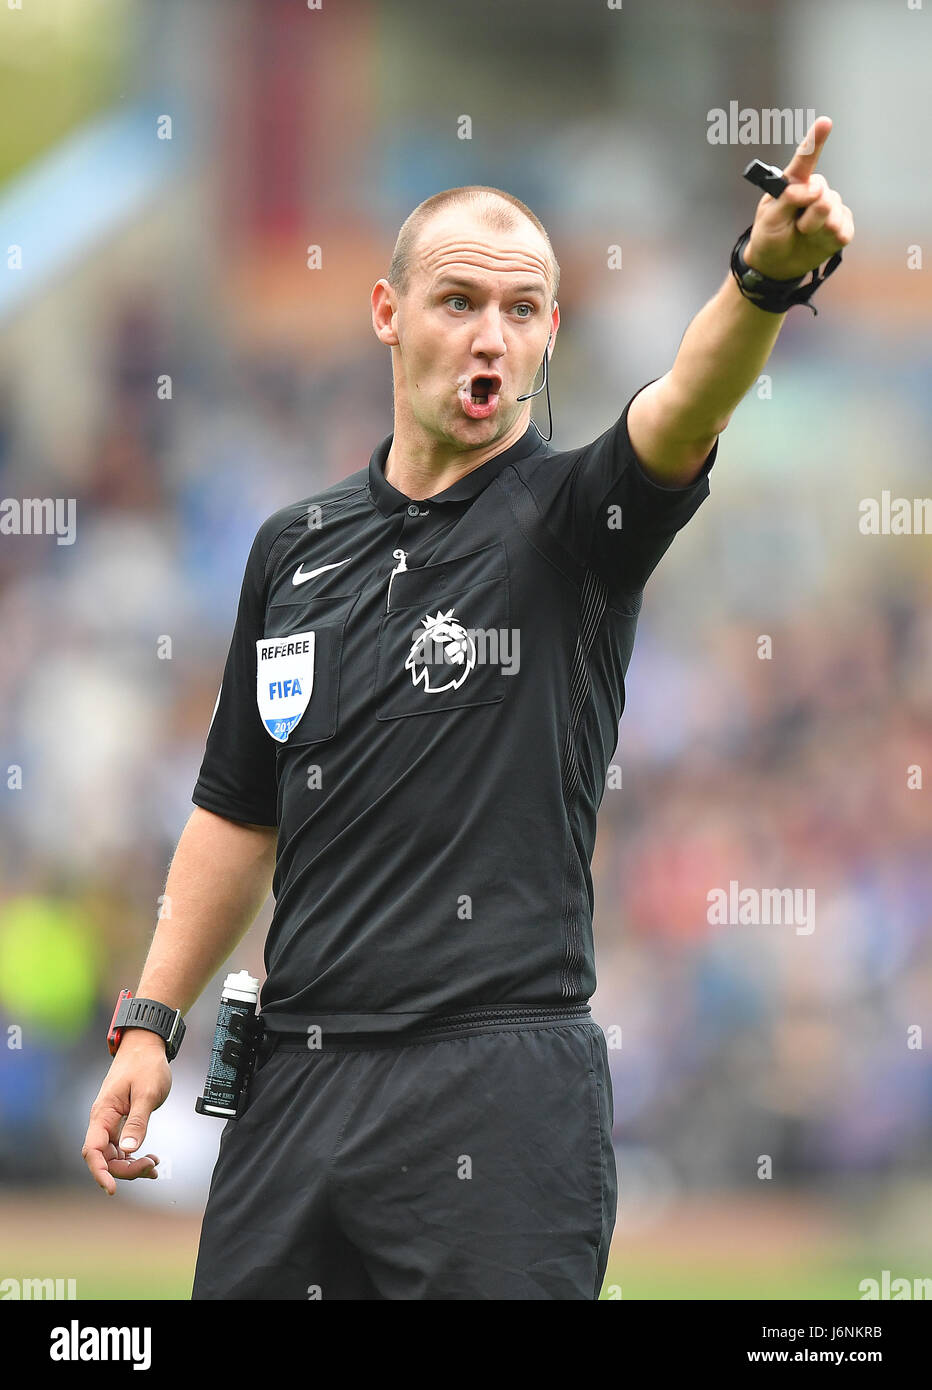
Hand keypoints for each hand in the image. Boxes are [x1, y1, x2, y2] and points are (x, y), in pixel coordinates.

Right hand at [82, 1033, 171, 1194]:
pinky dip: (135, 1156)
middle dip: (126, 1169)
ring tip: (155, 1165)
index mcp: (103, 1114)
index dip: (100, 1172)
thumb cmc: (146, 1065)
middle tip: (153, 1165)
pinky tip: (151, 1159)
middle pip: (105, 1158)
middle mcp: (103, 1121)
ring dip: (132, 1166)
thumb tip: (130, 1149)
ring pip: (115, 1155)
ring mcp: (111, 1123)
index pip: (93, 1151)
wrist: (146, 1046)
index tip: (112, 1189)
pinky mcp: (121, 1122)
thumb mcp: (147, 1092)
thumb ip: (138, 1121)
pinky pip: (123, 1147)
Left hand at [744, 116, 853, 280]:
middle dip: (809, 215)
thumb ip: (788, 199)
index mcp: (794, 183)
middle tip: (796, 226)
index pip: (806, 159)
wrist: (776, 265)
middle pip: (823, 194)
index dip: (816, 140)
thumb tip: (813, 188)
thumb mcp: (769, 218)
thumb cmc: (769, 237)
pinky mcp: (841, 226)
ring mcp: (830, 208)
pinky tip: (818, 241)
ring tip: (804, 234)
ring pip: (833, 213)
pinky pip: (843, 230)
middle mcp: (815, 191)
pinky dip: (829, 239)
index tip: (825, 122)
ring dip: (816, 230)